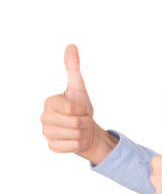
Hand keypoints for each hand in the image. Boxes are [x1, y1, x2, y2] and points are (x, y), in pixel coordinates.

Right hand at [41, 44, 113, 162]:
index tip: (81, 108)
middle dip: (85, 122)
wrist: (84, 129)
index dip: (83, 109)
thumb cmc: (80, 108)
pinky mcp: (52, 147)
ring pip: (76, 135)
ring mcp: (46, 134)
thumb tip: (71, 46)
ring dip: (83, 133)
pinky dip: (79, 144)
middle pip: (75, 123)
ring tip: (79, 129)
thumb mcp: (79, 87)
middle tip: (82, 120)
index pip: (73, 109)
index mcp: (49, 102)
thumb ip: (73, 68)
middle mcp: (44, 118)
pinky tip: (75, 139)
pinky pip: (73, 147)